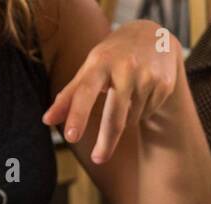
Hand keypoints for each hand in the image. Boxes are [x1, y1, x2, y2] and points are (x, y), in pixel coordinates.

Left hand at [43, 20, 180, 163]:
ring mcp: (146, 77)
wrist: (153, 36)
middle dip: (106, 142)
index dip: (77, 115)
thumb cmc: (112, 57)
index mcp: (100, 63)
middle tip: (97, 159)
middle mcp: (124, 68)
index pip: (85, 92)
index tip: (70, 137)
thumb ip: (69, 96)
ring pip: (131, 119)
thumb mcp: (90, 69)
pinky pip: (148, 113)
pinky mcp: (163, 85)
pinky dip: (142, 110)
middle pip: (114, 117)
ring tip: (128, 94)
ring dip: (126, 117)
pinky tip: (144, 91)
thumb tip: (47, 121)